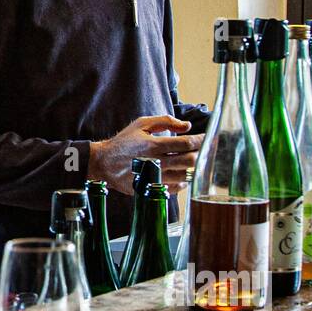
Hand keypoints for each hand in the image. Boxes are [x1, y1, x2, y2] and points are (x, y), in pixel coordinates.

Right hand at [88, 114, 202, 195]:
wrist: (103, 163)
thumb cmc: (123, 142)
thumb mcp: (141, 124)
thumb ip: (165, 121)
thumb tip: (187, 126)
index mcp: (154, 144)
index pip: (186, 143)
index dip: (201, 140)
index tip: (208, 138)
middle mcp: (156, 162)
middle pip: (189, 161)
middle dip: (202, 154)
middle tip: (207, 150)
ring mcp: (154, 177)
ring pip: (184, 176)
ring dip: (194, 169)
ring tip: (197, 163)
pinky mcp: (150, 188)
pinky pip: (174, 189)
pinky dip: (182, 182)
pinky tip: (182, 175)